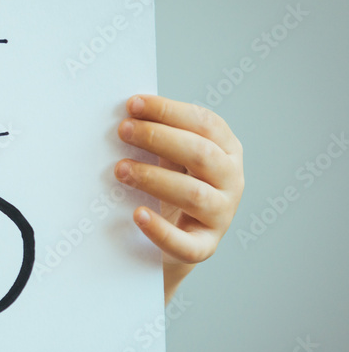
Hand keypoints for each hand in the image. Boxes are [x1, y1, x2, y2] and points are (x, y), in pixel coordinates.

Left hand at [114, 95, 243, 299]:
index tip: (133, 104)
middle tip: (123, 131)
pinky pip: (185, 243)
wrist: (173, 242)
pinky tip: (138, 215)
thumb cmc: (170, 191)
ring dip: (153, 178)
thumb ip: (160, 139)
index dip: (169, 111)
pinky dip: (160, 229)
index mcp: (226, 151)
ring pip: (193, 194)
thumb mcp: (172, 160)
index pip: (205, 123)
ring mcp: (221, 215)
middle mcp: (231, 181)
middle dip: (158, 138)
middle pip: (201, 154)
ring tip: (121, 170)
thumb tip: (128, 115)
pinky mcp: (204, 247)